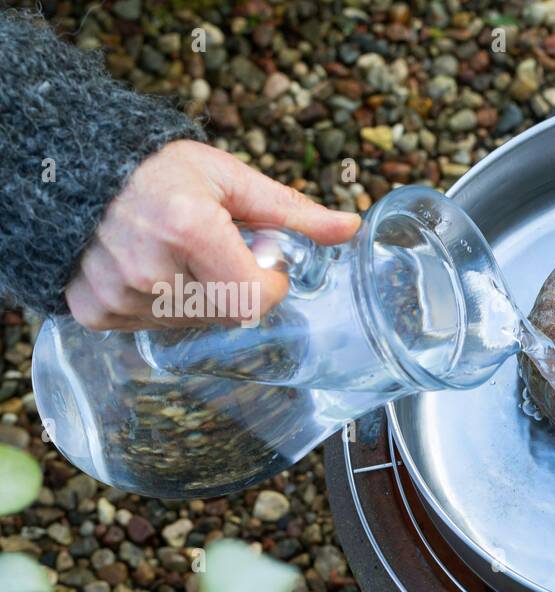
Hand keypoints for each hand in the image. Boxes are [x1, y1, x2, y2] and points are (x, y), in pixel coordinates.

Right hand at [65, 140, 359, 330]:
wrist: (71, 168)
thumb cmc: (157, 169)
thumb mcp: (229, 178)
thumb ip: (291, 211)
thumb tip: (350, 227)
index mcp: (188, 230)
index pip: (254, 299)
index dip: (269, 285)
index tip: (261, 258)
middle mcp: (149, 270)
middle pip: (227, 313)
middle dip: (236, 286)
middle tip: (216, 248)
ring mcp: (119, 295)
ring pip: (192, 322)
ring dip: (200, 296)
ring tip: (176, 253)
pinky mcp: (95, 312)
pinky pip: (152, 326)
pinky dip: (161, 304)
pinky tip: (148, 268)